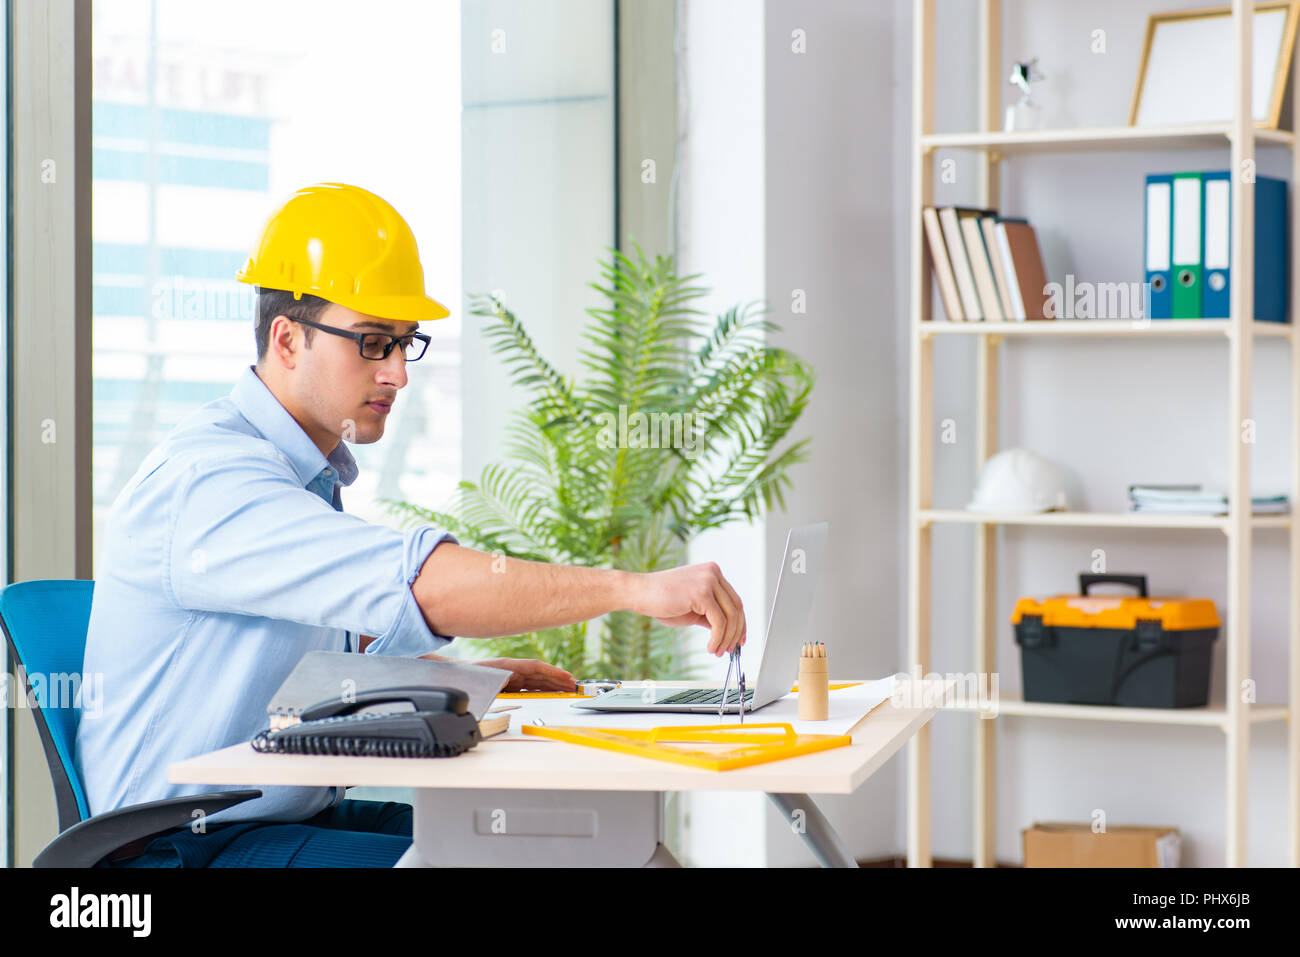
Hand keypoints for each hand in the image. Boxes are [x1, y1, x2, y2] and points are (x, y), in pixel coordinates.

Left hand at [476, 657, 576, 691]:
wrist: (456, 675)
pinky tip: (551, 694)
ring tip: (568, 689)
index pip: (536, 667)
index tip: (567, 677)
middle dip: (558, 679)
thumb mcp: (482, 678)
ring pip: (538, 680)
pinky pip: (531, 686)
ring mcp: (513, 676)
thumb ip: (497, 679)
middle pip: (541, 674)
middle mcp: (514, 670)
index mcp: (509, 665)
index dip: (553, 672)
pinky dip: (543, 689)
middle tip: (575, 686)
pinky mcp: (511, 683)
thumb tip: (509, 681)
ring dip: (553, 684)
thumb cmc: (469, 675)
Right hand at [631, 562, 745, 657]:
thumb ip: (711, 614)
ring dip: (726, 638)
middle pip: (737, 607)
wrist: (638, 593)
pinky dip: (718, 638)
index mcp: (712, 572)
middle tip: (732, 649)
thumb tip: (728, 631)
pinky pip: (719, 621)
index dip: (739, 622)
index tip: (739, 639)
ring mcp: (708, 580)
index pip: (734, 599)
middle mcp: (713, 573)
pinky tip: (710, 647)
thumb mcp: (693, 608)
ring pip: (731, 615)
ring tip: (718, 651)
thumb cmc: (661, 600)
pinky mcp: (702, 593)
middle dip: (736, 632)